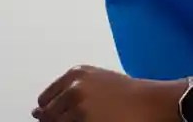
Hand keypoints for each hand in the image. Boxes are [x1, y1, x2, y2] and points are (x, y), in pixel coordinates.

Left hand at [33, 65, 167, 121]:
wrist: (154, 102)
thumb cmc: (131, 94)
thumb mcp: (97, 82)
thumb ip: (70, 92)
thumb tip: (38, 111)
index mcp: (75, 75)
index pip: (44, 100)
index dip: (50, 112)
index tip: (55, 117)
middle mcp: (74, 89)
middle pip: (49, 115)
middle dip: (56, 121)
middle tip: (81, 118)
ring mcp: (80, 108)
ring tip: (91, 119)